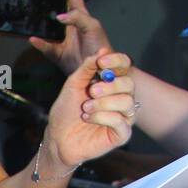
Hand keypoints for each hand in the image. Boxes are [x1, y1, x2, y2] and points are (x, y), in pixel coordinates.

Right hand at [29, 0, 114, 76]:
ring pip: (48, 29)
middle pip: (57, 10)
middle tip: (39, 1)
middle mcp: (70, 26)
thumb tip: (60, 17)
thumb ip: (78, 18)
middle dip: (48, 4)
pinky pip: (46, 47)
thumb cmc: (100, 47)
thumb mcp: (93, 27)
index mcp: (81, 16)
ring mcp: (63, 39)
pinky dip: (39, 44)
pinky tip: (34, 40)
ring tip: (32, 19)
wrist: (99, 71)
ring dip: (40, 25)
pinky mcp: (58, 53)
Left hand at [45, 51, 136, 170]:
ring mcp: (123, 117)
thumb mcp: (74, 84)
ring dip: (103, 103)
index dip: (116, 61)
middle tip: (91, 91)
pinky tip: (88, 119)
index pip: (124, 66)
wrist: (58, 138)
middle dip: (109, 86)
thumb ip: (88, 67)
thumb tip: (102, 50)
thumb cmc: (66, 111)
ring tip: (86, 108)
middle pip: (129, 84)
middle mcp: (121, 98)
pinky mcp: (121, 135)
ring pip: (127, 102)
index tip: (101, 61)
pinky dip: (103, 117)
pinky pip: (121, 122)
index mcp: (111, 84)